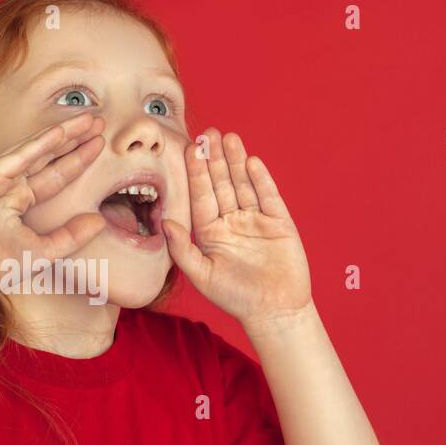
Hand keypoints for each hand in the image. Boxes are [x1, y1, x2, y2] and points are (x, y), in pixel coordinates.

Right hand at [0, 111, 107, 307]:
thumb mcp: (45, 249)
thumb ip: (72, 235)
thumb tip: (100, 221)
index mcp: (19, 200)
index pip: (55, 175)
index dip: (77, 160)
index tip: (100, 145)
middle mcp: (9, 185)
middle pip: (48, 157)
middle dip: (74, 140)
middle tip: (99, 123)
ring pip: (36, 150)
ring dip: (63, 133)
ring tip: (89, 120)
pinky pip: (20, 156)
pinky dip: (41, 143)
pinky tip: (61, 132)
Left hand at [162, 128, 311, 326]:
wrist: (274, 312)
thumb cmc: (235, 298)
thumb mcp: (202, 275)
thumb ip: (183, 249)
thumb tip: (166, 223)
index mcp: (211, 232)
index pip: (200, 196)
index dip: (196, 172)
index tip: (189, 148)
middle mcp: (231, 221)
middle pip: (221, 184)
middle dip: (215, 158)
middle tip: (208, 132)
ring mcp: (256, 220)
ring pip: (243, 184)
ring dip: (236, 161)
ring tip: (229, 137)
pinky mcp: (279, 223)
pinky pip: (268, 196)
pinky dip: (260, 179)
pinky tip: (251, 162)